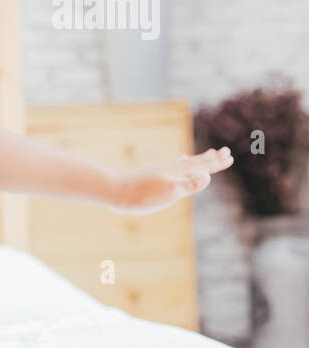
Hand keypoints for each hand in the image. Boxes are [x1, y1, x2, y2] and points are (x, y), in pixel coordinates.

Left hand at [114, 146, 233, 214]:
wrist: (118, 193)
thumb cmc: (144, 195)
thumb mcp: (170, 192)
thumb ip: (190, 185)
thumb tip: (207, 175)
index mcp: (179, 174)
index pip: (203, 167)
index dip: (215, 163)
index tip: (229, 156)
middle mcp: (172, 172)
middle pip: (196, 163)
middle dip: (210, 160)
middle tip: (224, 152)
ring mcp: (163, 174)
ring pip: (185, 166)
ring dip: (197, 161)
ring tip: (203, 156)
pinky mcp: (154, 179)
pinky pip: (172, 170)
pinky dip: (180, 166)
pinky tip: (178, 163)